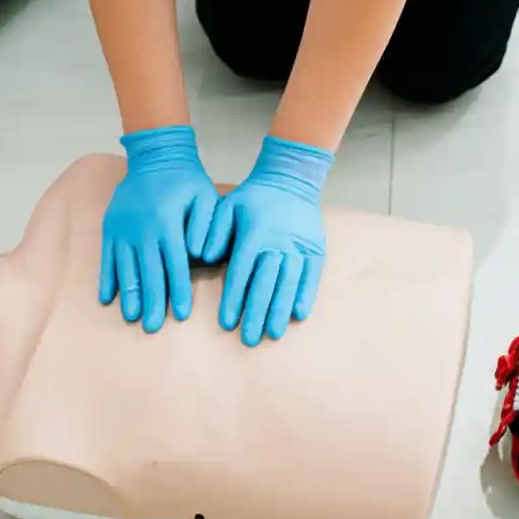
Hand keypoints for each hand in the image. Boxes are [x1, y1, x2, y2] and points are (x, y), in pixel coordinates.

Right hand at [99, 125, 218, 332]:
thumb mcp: (205, 197)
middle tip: (152, 327)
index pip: (175, 264)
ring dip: (128, 295)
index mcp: (167, 223)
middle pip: (148, 272)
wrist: (155, 156)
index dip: (178, 290)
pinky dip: (107, 278)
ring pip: (126, 268)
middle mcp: (142, 228)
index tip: (181, 314)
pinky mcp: (111, 227)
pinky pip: (107, 257)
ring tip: (131, 318)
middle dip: (151, 302)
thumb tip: (203, 255)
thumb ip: (205, 226)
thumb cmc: (186, 181)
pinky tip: (106, 298)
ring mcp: (123, 229)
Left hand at [201, 136, 333, 345]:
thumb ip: (213, 231)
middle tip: (249, 339)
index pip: (241, 273)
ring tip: (273, 333)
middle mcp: (278, 242)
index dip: (234, 299)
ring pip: (288, 283)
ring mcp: (299, 246)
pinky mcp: (316, 249)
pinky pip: (311, 275)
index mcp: (253, 234)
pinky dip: (306, 294)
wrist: (291, 179)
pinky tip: (299, 314)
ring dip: (280, 310)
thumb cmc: (252, 198)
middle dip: (256, 313)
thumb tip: (202, 255)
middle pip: (266, 284)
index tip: (227, 323)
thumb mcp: (227, 206)